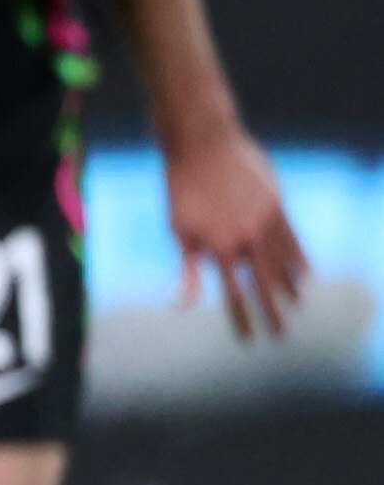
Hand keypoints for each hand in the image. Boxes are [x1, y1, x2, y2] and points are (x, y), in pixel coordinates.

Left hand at [162, 124, 308, 339]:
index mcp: (220, 248)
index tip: (250, 340)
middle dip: (273, 311)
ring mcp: (266, 220)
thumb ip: (188, 270)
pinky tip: (306, 272)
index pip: (234, 295)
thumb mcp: (178, 230)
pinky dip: (299, 257)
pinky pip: (292, 238)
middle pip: (265, 284)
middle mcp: (248, 238)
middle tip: (282, 334)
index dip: (243, 319)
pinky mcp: (277, 204)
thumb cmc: (182, 189)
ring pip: (284, 261)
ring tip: (296, 303)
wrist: (204, 144)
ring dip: (290, 286)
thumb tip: (182, 305)